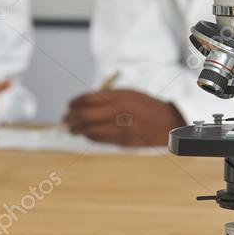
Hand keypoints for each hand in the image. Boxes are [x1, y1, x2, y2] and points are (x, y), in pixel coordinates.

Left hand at [64, 89, 184, 145]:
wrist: (168, 123)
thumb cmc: (145, 107)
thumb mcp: (128, 94)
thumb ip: (106, 97)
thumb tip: (82, 104)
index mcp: (119, 96)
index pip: (87, 99)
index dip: (74, 103)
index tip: (69, 105)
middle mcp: (118, 111)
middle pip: (85, 115)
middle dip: (71, 118)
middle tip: (65, 119)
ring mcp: (120, 127)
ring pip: (89, 130)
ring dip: (77, 129)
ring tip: (72, 129)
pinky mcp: (122, 141)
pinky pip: (99, 139)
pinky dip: (89, 136)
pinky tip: (85, 134)